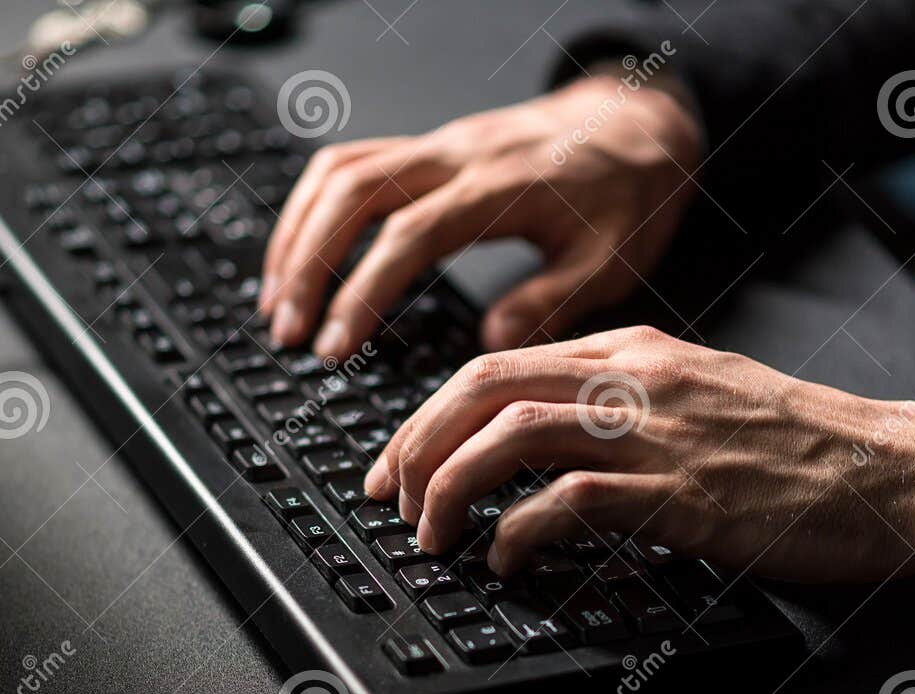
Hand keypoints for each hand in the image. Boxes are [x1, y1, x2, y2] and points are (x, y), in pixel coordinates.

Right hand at [259, 72, 703, 359]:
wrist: (637, 126)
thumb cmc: (625, 194)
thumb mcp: (612, 260)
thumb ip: (552, 299)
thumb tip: (490, 340)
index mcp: (499, 188)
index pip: (410, 234)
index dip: (364, 290)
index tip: (335, 344)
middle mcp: (457, 156)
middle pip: (353, 192)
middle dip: (307, 263)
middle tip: (288, 331)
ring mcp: (437, 146)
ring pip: (339, 171)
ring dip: (296, 235)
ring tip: (277, 302)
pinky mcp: (428, 149)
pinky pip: (350, 163)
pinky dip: (311, 209)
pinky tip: (300, 255)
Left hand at [361, 327, 914, 581]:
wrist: (889, 473)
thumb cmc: (799, 448)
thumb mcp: (695, 396)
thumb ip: (617, 404)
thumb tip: (534, 444)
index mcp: (631, 353)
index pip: (494, 367)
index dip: (425, 419)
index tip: (398, 466)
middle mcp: (634, 380)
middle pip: (484, 391)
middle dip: (416, 448)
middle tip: (391, 502)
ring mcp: (657, 433)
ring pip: (512, 435)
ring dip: (452, 489)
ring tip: (436, 537)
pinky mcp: (682, 494)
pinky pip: (569, 502)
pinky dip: (519, 533)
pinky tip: (507, 560)